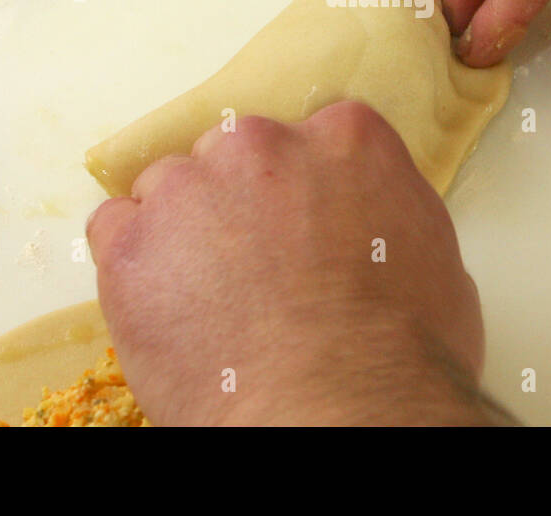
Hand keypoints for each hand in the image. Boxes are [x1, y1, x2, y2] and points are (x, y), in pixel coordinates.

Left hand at [85, 101, 492, 425]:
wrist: (339, 413)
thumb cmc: (401, 356)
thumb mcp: (436, 263)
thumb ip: (390, 216)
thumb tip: (376, 236)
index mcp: (348, 139)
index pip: (313, 138)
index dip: (304, 189)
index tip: (304, 226)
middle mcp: (264, 145)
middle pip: (236, 155)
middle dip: (240, 203)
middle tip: (256, 270)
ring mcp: (191, 189)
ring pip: (170, 189)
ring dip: (183, 232)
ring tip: (207, 300)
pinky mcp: (133, 243)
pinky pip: (115, 229)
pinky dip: (134, 264)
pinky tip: (164, 307)